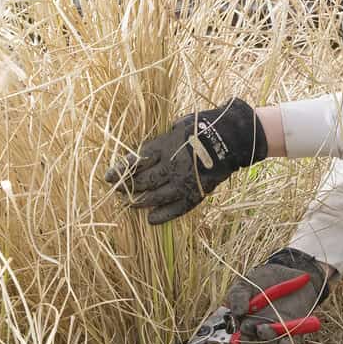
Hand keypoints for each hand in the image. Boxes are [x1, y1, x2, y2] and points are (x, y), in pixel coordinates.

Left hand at [104, 98, 266, 223]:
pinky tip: (151, 219)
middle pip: (144, 180)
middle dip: (127, 186)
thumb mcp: (179, 124)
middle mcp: (172, 166)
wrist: (234, 138)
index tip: (108, 176)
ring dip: (140, 202)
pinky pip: (177, 208)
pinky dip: (163, 215)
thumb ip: (162, 139)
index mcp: (166, 146)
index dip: (121, 170)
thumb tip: (147, 150)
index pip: (137, 161)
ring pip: (156, 197)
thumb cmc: (205, 125)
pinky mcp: (197, 193)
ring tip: (130, 204)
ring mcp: (184, 182)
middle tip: (116, 190)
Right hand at [225, 248, 333, 343]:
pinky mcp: (294, 336)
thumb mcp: (246, 284)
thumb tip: (237, 313)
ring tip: (266, 327)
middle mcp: (258, 337)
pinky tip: (284, 340)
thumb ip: (237, 297)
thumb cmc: (264, 280)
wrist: (291, 273)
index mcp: (242, 327)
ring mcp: (276, 338)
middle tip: (251, 329)